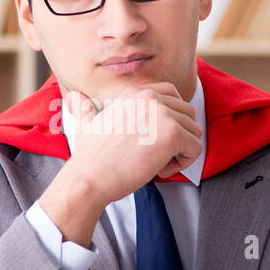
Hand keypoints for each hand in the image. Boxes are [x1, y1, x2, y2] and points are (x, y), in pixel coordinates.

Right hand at [61, 81, 201, 202]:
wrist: (90, 177)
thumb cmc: (90, 157)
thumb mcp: (86, 123)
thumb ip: (84, 108)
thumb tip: (73, 97)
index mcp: (135, 92)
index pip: (172, 95)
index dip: (169, 120)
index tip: (152, 140)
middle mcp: (151, 97)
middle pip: (188, 114)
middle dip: (178, 137)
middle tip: (153, 155)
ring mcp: (163, 114)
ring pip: (194, 132)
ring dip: (180, 152)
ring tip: (155, 163)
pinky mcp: (173, 134)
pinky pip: (196, 149)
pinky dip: (183, 164)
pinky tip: (159, 170)